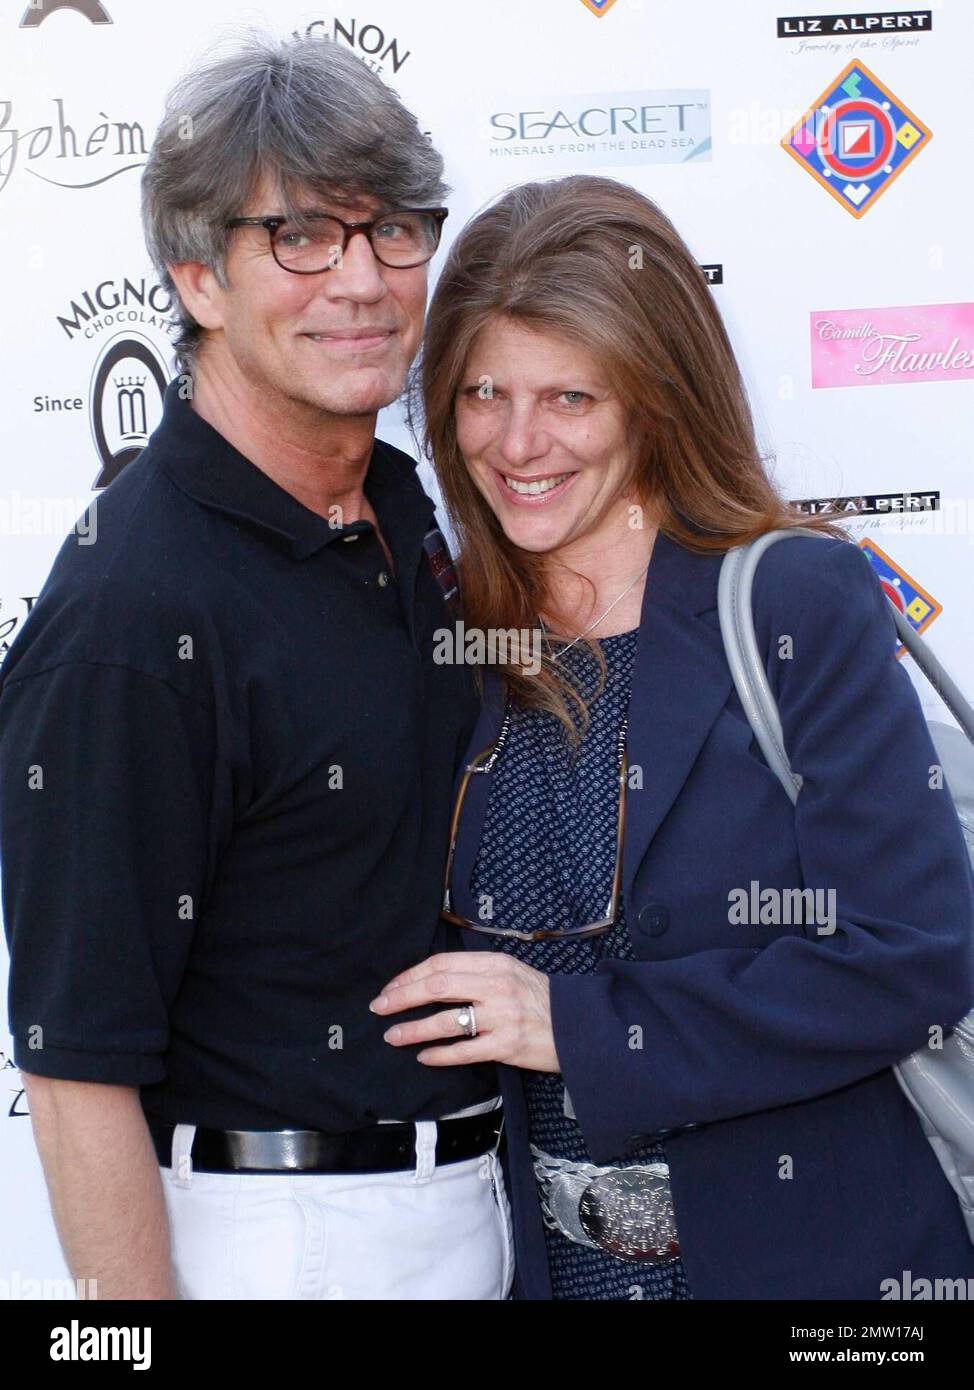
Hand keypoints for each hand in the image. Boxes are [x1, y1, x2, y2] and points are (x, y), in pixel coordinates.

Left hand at [370, 952, 559, 1071]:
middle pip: (438, 986)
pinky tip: (424, 1056)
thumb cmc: (541, 1000)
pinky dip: (440, 1054)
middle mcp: (497, 986)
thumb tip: (431, 979)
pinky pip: (465, 1051)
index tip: (390, 988)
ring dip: (413, 1029)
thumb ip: (477, 973)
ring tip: (393, 1036)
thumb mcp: (512, 973)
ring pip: (447, 1020)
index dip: (410, 976)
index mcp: (495, 964)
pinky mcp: (508, 1045)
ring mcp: (502, 1016)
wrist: (581, 1027)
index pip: (442, 964)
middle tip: (379, 1008)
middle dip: (402, 997)